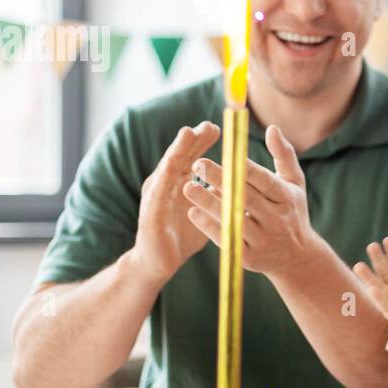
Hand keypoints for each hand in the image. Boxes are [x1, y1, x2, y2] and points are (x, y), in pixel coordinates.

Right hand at [132, 121, 221, 283]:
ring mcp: (156, 196)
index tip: (219, 128)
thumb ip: (216, 193)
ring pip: (168, 167)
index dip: (203, 142)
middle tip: (210, 124)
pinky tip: (173, 164)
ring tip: (187, 133)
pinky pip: (159, 192)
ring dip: (178, 149)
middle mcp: (166, 184)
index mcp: (179, 182)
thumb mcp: (205, 210)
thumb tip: (236, 179)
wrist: (159, 262)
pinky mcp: (151, 212)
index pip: (191, 156)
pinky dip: (166, 176)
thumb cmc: (183, 235)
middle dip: (193, 139)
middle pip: (180, 155)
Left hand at [182, 124, 315, 278]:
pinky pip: (226, 240)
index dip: (243, 167)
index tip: (223, 151)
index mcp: (287, 198)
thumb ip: (283, 155)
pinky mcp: (249, 258)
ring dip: (209, 203)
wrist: (297, 259)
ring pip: (233, 219)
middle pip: (246, 198)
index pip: (264, 180)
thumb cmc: (292, 212)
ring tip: (188, 187)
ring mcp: (263, 240)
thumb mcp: (295, 184)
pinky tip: (192, 212)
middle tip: (197, 164)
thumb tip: (271, 128)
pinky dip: (209, 226)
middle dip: (221, 180)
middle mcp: (277, 220)